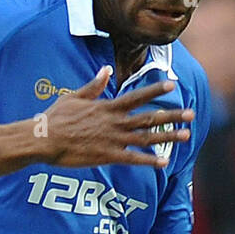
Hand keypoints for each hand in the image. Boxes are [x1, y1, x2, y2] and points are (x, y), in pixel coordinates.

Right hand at [43, 67, 193, 168]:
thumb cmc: (55, 118)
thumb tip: (106, 70)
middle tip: (191, 114)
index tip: (172, 85)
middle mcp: (114, 122)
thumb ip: (93, 85)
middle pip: (149, 118)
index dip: (156, 91)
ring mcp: (112, 140)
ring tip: (186, 135)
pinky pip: (132, 159)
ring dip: (167, 137)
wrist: (43, 139)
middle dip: (171, 115)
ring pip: (146, 138)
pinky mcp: (106, 156)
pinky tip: (164, 162)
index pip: (137, 96)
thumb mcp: (74, 96)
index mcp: (107, 107)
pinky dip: (149, 161)